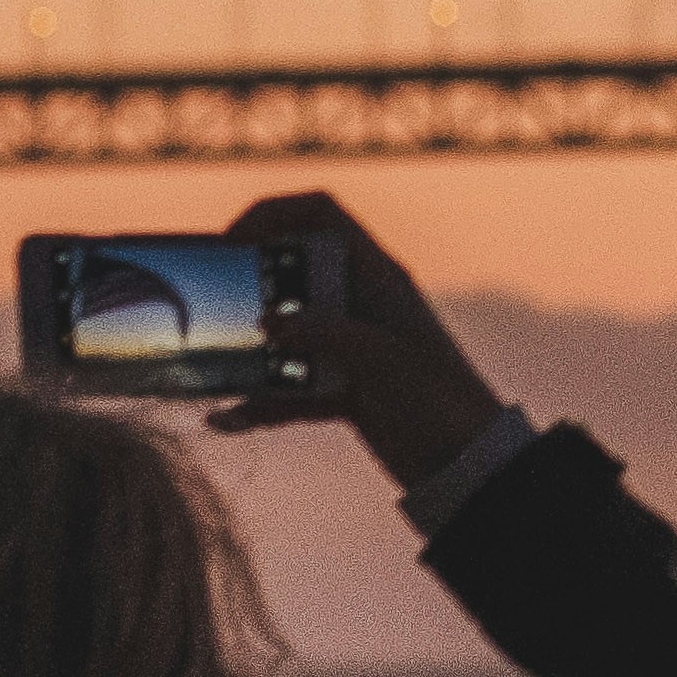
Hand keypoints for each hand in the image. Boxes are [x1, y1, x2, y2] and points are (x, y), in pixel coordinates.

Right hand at [204, 190, 504, 490]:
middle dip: (249, 290)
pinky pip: (288, 389)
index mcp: (377, 277)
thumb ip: (325, 333)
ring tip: (211, 372)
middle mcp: (360, 304)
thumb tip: (267, 323)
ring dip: (249, 354)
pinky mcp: (343, 391)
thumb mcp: (381, 359)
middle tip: (208, 310)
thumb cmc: (440, 400)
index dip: (274, 213)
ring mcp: (349, 348)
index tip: (230, 241)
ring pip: (285, 336)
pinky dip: (259, 403)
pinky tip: (228, 419)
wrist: (467, 463)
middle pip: (292, 274)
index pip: (321, 214)